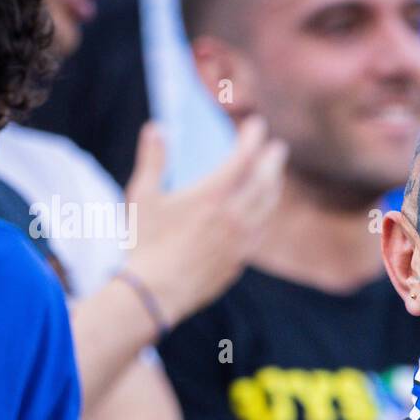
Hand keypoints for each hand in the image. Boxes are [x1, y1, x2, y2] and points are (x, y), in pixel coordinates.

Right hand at [122, 117, 287, 325]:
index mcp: (212, 196)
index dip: (252, 138)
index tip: (257, 125)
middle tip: (277, 147)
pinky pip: (261, 231)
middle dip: (272, 160)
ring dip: (273, 187)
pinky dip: (265, 214)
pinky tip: (262, 213)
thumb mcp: (142, 197)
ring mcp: (240, 241)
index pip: (243, 158)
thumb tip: (156, 127)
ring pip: (267, 208)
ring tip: (274, 176)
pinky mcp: (240, 261)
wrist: (155, 293)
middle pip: (265, 181)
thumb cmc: (143, 244)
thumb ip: (153, 160)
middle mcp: (234, 217)